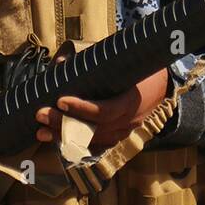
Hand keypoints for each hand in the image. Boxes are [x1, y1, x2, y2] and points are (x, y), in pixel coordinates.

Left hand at [34, 68, 169, 150]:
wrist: (164, 84)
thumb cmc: (142, 69)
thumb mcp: (123, 59)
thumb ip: (93, 61)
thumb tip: (61, 64)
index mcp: (132, 100)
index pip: (105, 111)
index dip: (81, 109)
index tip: (60, 100)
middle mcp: (130, 120)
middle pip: (94, 129)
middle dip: (63, 123)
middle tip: (40, 114)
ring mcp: (126, 131)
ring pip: (93, 140)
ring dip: (65, 136)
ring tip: (42, 132)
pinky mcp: (122, 135)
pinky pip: (99, 144)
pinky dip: (78, 144)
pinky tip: (59, 140)